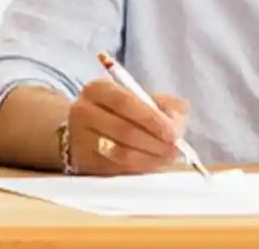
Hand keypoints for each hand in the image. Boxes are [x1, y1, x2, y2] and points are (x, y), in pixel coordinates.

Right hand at [67, 77, 188, 175]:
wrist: (84, 130)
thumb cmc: (120, 112)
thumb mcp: (139, 99)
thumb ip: (164, 104)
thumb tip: (178, 118)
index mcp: (98, 89)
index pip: (125, 102)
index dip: (151, 118)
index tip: (173, 133)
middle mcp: (83, 111)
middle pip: (123, 130)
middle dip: (154, 142)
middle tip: (174, 151)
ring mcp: (80, 138)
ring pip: (119, 153)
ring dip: (148, 158)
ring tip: (166, 159)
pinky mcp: (83, 162)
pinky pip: (115, 169)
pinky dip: (137, 169)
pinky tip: (151, 166)